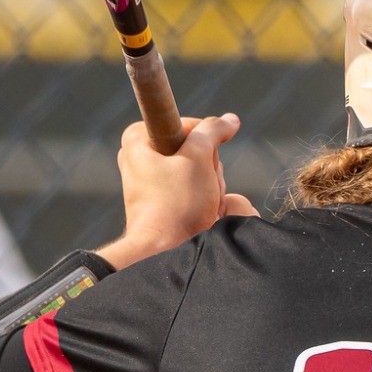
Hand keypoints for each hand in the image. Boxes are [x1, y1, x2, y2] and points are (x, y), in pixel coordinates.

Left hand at [100, 114, 258, 270]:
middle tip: (202, 189)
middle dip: (209, 170)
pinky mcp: (165, 201)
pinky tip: (206, 215)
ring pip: (200, 172)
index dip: (205, 143)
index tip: (203, 162)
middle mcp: (142, 156)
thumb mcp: (198, 158)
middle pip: (197, 150)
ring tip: (203, 206)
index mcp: (140, 139)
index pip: (191, 125)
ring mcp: (153, 180)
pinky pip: (195, 190)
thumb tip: (231, 120)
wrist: (163, 252)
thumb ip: (214, 131)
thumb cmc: (177, 204)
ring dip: (211, 188)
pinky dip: (207, 201)